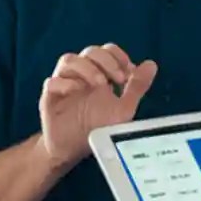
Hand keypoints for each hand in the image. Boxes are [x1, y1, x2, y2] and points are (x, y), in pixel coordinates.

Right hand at [39, 44, 155, 163]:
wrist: (73, 150)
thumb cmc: (98, 127)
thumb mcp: (123, 109)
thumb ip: (136, 87)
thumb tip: (151, 64)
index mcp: (99, 73)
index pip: (106, 51)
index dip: (117, 56)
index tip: (128, 72)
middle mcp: (80, 74)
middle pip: (89, 51)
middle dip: (105, 60)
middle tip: (117, 79)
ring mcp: (64, 83)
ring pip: (68, 60)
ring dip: (86, 68)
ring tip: (99, 83)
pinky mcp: (49, 97)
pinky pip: (51, 82)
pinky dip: (64, 83)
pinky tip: (75, 91)